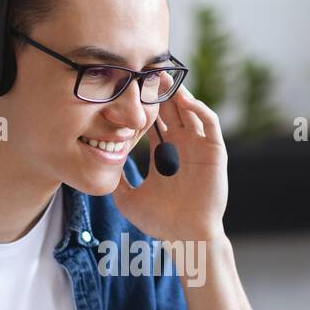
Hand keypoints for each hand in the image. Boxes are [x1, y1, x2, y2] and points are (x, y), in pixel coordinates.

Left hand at [112, 85, 227, 244]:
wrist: (186, 237)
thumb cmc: (160, 221)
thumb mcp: (127, 198)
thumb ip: (114, 180)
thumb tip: (95, 164)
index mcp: (163, 153)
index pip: (153, 120)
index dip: (141, 104)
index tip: (126, 88)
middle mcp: (182, 146)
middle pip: (171, 109)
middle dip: (159, 91)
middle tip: (145, 71)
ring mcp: (199, 147)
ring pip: (190, 110)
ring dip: (179, 94)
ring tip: (164, 78)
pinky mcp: (214, 152)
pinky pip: (209, 123)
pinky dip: (199, 109)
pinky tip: (184, 101)